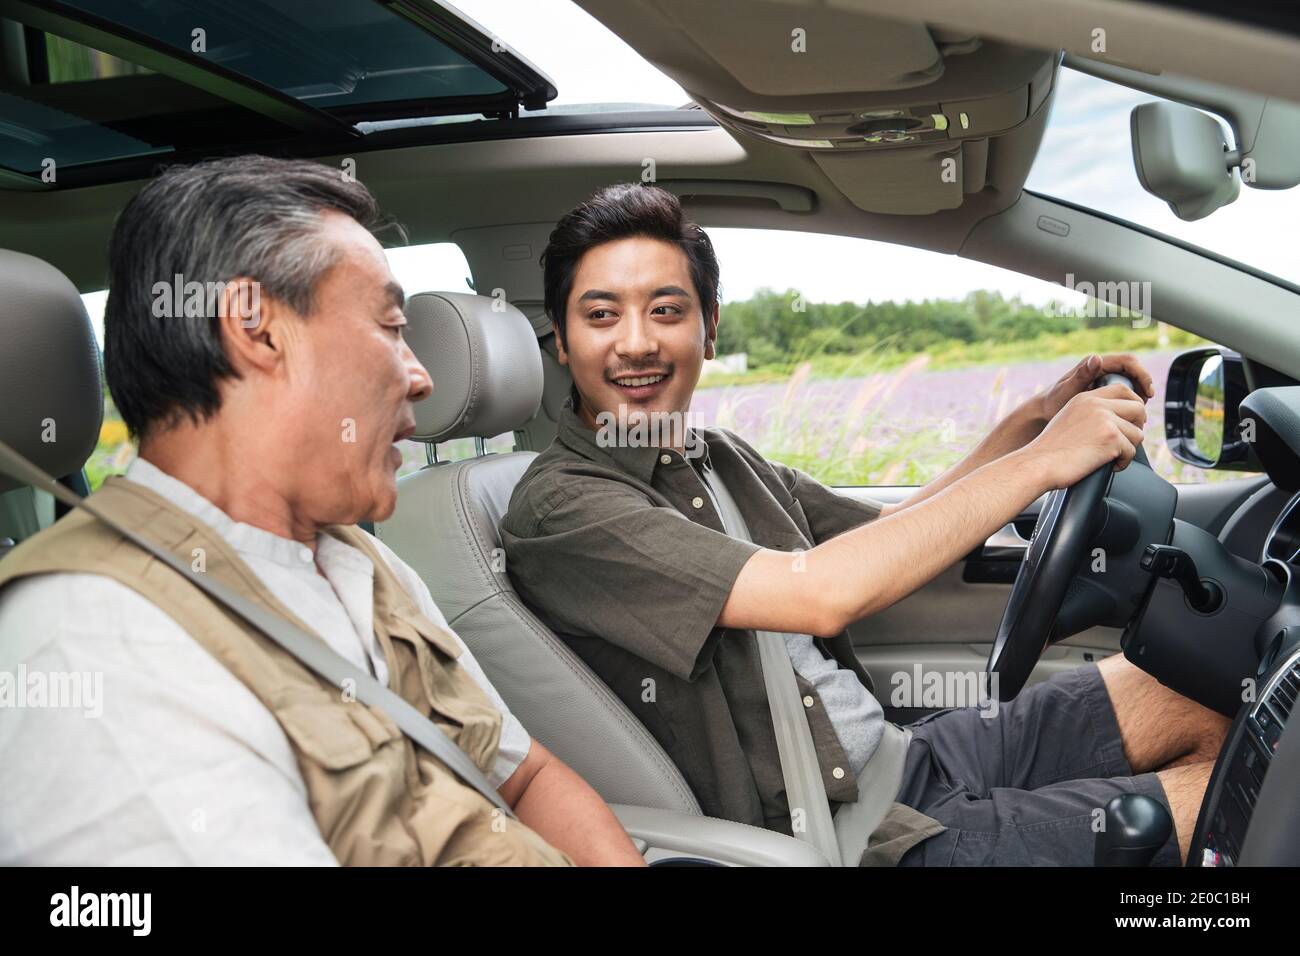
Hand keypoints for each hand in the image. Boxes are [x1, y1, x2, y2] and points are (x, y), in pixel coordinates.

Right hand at [1019, 381, 1148, 489]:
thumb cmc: (1051, 450)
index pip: (1122, 389)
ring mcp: (1105, 420)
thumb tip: (1117, 418)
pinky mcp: (1110, 438)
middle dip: (1137, 426)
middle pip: (1138, 407)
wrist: (1039, 464)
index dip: (1133, 404)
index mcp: (1086, 398)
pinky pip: (1131, 451)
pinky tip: (1106, 465)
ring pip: (1137, 433)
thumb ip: (1091, 413)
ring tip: (1109, 457)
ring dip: (1127, 449)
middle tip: (1126, 441)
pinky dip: (1122, 463)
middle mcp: (1096, 405)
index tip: (1130, 421)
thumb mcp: (1069, 419)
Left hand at [1035, 353, 1156, 424]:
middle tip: (1144, 406)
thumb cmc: (1052, 402)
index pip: (1127, 361)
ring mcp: (1103, 381)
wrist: (1043, 413)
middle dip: (1143, 387)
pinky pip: (1124, 394)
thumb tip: (1097, 358)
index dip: (1142, 374)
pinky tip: (1129, 417)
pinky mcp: (1104, 392)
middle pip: (1133, 373)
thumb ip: (1081, 376)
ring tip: (1138, 413)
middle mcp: (1100, 369)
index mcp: (1094, 364)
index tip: (1148, 392)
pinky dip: (1130, 404)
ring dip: (1138, 397)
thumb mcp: (1067, 390)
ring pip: (1130, 384)